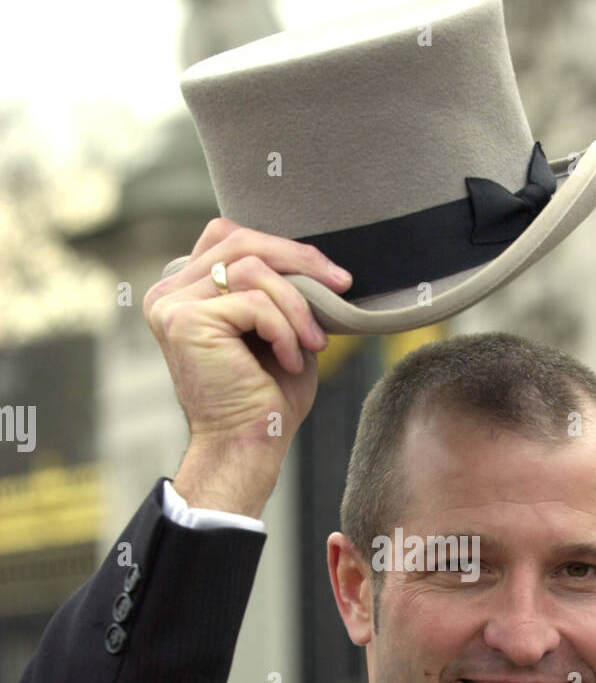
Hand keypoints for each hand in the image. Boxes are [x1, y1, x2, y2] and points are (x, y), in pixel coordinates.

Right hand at [142, 218, 351, 514]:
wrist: (247, 446)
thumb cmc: (265, 397)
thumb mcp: (278, 328)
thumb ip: (277, 288)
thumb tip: (312, 256)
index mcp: (184, 292)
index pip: (230, 237)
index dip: (281, 247)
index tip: (328, 275)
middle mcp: (169, 294)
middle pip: (240, 242)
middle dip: (299, 261)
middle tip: (339, 286)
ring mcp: (172, 306)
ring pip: (252, 269)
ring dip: (295, 307)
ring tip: (311, 344)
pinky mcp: (186, 321)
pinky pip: (253, 302)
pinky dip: (283, 330)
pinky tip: (289, 359)